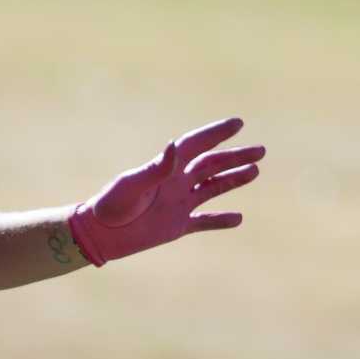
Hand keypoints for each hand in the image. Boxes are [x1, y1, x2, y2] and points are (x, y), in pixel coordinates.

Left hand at [67, 117, 263, 266]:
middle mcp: (176, 182)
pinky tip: (238, 218)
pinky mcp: (177, 225)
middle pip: (212, 165)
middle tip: (260, 150)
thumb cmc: (111, 206)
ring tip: (255, 171)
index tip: (238, 124)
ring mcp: (179, 203)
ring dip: (234, 180)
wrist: (99, 234)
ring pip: (213, 188)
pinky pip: (204, 222)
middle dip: (235, 157)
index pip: (196, 146)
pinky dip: (221, 220)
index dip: (216, 134)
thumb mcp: (133, 185)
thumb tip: (174, 145)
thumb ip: (156, 168)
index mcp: (166, 168)